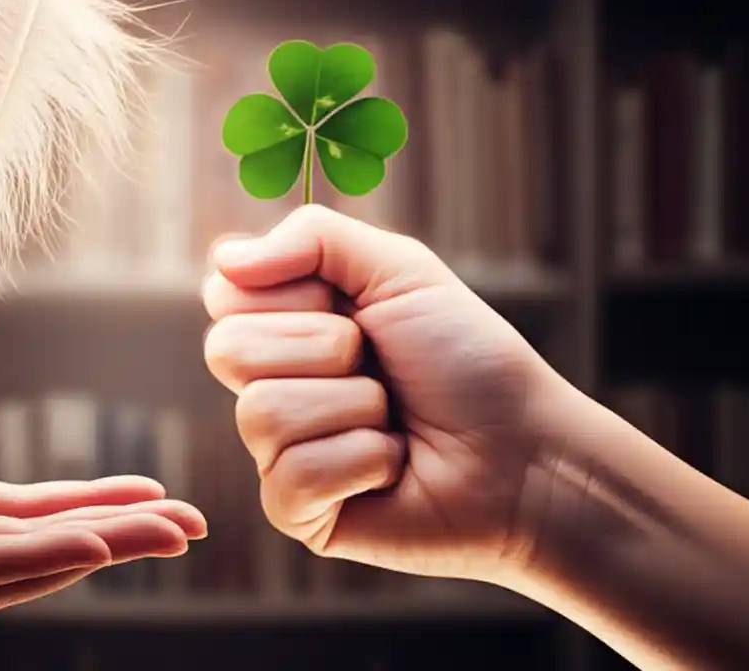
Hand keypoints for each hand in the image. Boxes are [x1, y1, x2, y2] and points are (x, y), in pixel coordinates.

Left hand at [0, 381, 204, 629]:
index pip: (11, 509)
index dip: (81, 500)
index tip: (147, 489)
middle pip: (30, 542)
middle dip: (112, 533)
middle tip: (189, 525)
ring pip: (12, 563)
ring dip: (91, 548)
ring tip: (163, 533)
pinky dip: (32, 557)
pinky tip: (89, 541)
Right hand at [202, 205, 573, 583]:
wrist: (525, 451)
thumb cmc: (467, 361)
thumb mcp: (399, 270)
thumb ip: (312, 238)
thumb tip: (224, 258)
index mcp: (285, 326)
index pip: (223, 295)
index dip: (291, 295)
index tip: (352, 308)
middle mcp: (270, 385)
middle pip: (226, 349)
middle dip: (326, 347)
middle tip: (379, 365)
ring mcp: (276, 450)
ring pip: (262, 413)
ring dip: (354, 408)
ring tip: (393, 422)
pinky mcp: (294, 510)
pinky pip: (292, 475)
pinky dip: (361, 462)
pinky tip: (390, 468)